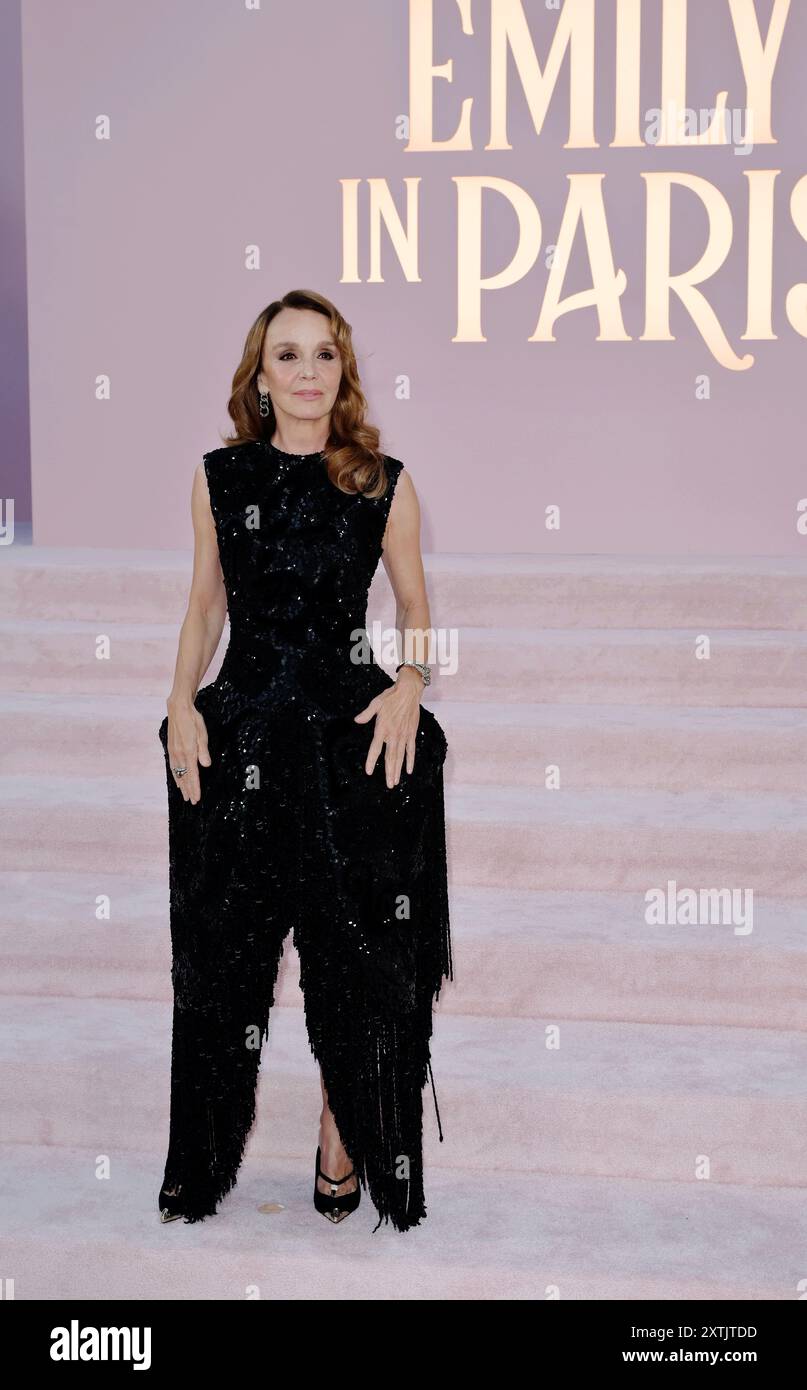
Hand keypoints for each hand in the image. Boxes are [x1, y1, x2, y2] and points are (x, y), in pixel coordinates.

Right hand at [166, 702, 210, 803]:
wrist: (178, 709)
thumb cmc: (193, 720)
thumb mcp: (202, 733)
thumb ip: (203, 751)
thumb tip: (206, 765)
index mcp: (188, 752)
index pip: (192, 775)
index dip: (195, 788)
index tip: (196, 798)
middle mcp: (179, 755)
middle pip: (184, 777)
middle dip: (188, 790)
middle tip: (191, 802)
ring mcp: (173, 752)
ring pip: (177, 774)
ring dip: (181, 786)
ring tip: (184, 795)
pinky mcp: (171, 749)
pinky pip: (173, 767)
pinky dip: (175, 776)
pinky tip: (177, 780)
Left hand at [354, 670, 422, 786]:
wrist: (409, 691)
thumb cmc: (391, 696)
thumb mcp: (376, 703)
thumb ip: (366, 714)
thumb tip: (356, 720)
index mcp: (382, 728)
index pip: (375, 749)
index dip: (372, 761)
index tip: (369, 772)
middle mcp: (393, 735)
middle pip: (390, 757)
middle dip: (389, 772)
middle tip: (389, 785)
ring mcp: (404, 736)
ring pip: (400, 757)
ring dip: (398, 770)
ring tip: (395, 782)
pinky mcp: (412, 734)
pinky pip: (411, 750)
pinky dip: (410, 761)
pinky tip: (408, 771)